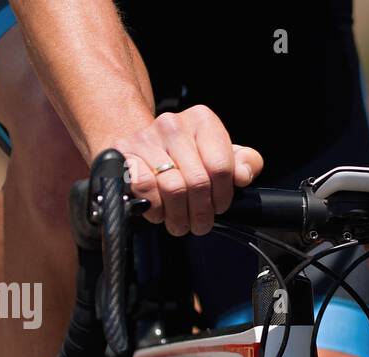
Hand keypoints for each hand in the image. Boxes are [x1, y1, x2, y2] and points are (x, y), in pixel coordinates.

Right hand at [109, 105, 263, 236]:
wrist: (142, 147)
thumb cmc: (187, 156)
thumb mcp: (223, 154)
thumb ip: (245, 162)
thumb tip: (243, 175)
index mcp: (202, 121)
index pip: (221, 166)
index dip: (223, 195)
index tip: (220, 206)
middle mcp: (173, 124)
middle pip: (198, 182)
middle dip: (203, 211)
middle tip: (201, 222)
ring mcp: (146, 137)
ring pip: (173, 189)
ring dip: (180, 216)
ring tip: (183, 223)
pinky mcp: (124, 154)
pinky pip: (146, 189)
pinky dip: (156, 208)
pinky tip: (161, 211)